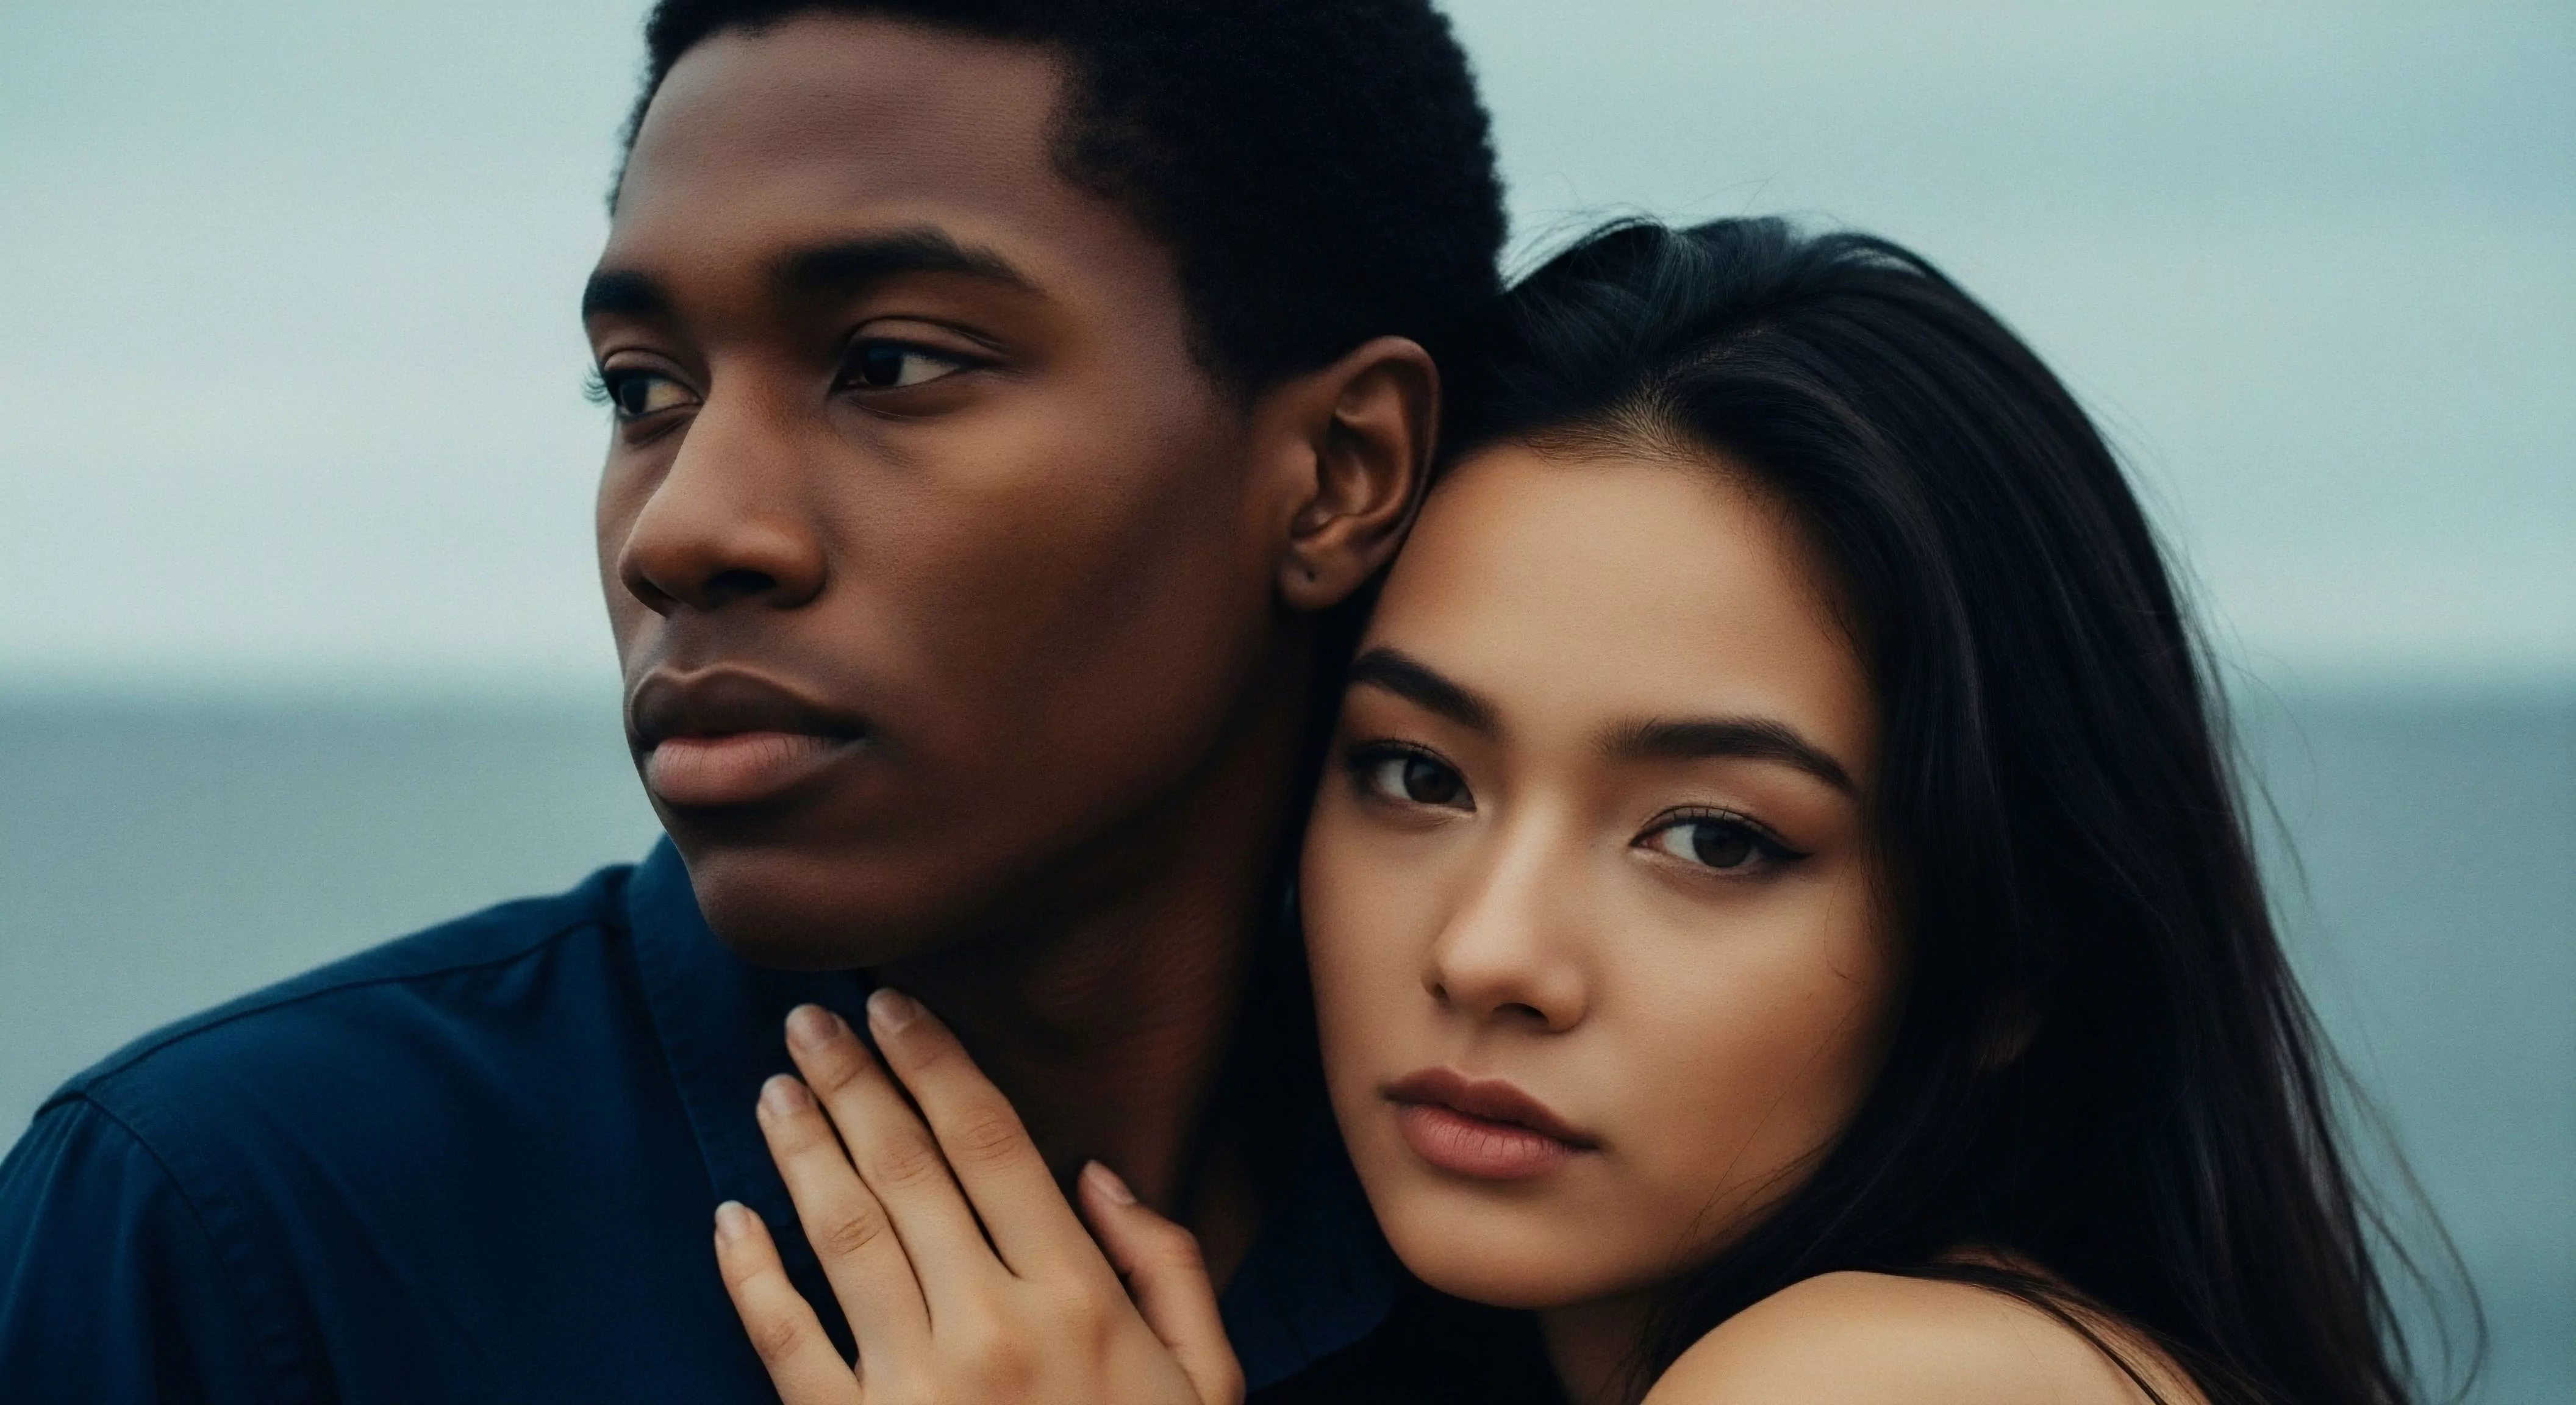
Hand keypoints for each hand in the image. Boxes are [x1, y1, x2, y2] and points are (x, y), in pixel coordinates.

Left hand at [713, 990, 1244, 1404]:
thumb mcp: (1208, 1378)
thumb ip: (1164, 1266)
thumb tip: (1099, 1173)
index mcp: (1077, 1297)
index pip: (991, 1144)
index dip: (936, 1064)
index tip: (895, 1005)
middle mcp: (990, 1327)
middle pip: (905, 1172)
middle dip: (855, 1084)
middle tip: (812, 1020)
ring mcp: (915, 1389)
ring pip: (841, 1238)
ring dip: (802, 1152)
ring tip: (776, 1089)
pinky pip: (785, 1346)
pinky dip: (751, 1276)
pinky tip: (731, 1219)